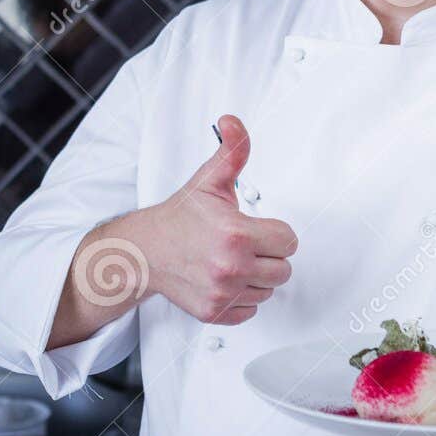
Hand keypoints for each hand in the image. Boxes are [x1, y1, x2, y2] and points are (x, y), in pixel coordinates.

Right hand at [136, 114, 297, 325]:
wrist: (145, 250)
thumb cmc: (180, 218)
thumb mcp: (209, 180)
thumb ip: (232, 151)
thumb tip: (233, 123)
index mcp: (236, 235)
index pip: (289, 241)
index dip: (274, 232)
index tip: (255, 228)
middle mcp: (230, 267)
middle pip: (284, 269)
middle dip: (268, 255)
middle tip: (244, 244)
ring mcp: (222, 293)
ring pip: (269, 290)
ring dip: (257, 277)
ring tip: (233, 260)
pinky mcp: (215, 312)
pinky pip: (251, 309)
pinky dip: (242, 297)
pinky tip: (225, 279)